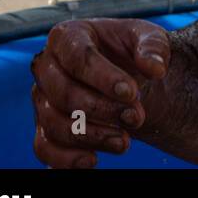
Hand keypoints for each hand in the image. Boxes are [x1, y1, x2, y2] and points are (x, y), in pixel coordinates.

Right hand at [30, 18, 169, 167]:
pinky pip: (44, 148)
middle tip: (137, 117)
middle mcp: (46, 67)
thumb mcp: (148, 38)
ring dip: (92, 136)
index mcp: (67, 36)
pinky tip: (93, 160)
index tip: (131, 92)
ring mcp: (42, 100)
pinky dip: (66, 159)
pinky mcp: (44, 127)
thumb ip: (153, 47)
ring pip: (54, 123)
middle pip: (64, 93)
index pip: (77, 57)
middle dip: (103, 109)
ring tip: (124, 142)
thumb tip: (155, 67)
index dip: (103, 77)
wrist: (130, 74)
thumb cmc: (134, 51)